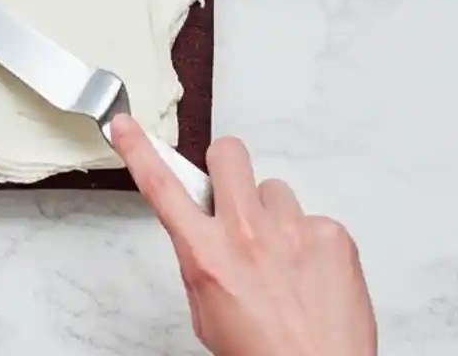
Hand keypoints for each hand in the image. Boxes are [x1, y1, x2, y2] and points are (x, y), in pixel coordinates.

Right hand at [110, 114, 375, 355]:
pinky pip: (313, 219)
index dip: (138, 150)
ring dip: (274, 216)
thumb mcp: (208, 312)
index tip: (124, 125)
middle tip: (234, 194)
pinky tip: (311, 274)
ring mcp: (293, 229)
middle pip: (228, 155)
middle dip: (225, 165)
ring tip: (283, 259)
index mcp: (207, 254)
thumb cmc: (263, 353)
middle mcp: (247, 234)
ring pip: (275, 191)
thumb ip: (202, 262)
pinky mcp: (332, 234)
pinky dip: (310, 242)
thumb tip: (206, 235)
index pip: (162, 187)